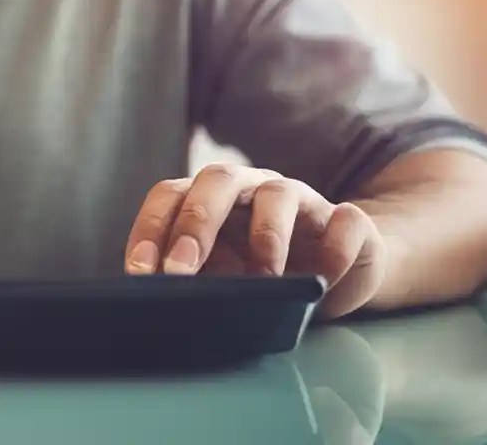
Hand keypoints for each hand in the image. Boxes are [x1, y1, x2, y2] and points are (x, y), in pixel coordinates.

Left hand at [124, 164, 387, 317]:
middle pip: (217, 180)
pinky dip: (334, 252)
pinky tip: (322, 282)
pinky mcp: (348, 220)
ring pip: (280, 194)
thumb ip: (192, 280)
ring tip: (263, 280)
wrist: (336, 268)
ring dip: (267, 237)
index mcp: (208, 196)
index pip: (171, 195)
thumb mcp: (219, 277)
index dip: (151, 228)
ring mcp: (300, 199)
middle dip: (195, 224)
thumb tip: (157, 305)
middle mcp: (250, 187)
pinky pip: (345, 222)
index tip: (138, 271)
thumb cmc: (259, 272)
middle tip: (180, 271)